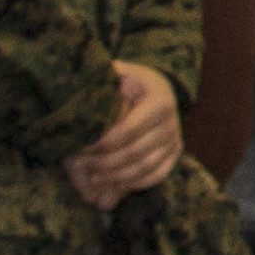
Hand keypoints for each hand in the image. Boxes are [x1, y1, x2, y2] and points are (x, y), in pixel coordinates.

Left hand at [63, 61, 182, 210]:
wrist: (161, 86)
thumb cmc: (133, 79)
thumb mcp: (121, 71)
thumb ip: (105, 78)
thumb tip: (82, 85)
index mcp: (159, 103)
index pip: (126, 131)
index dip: (101, 143)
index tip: (80, 146)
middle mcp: (171, 124)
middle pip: (134, 153)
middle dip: (104, 163)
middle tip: (79, 166)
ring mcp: (174, 140)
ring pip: (144, 169)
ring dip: (116, 177)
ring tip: (93, 178)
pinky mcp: (175, 153)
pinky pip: (156, 175)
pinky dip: (134, 183)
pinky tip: (113, 183)